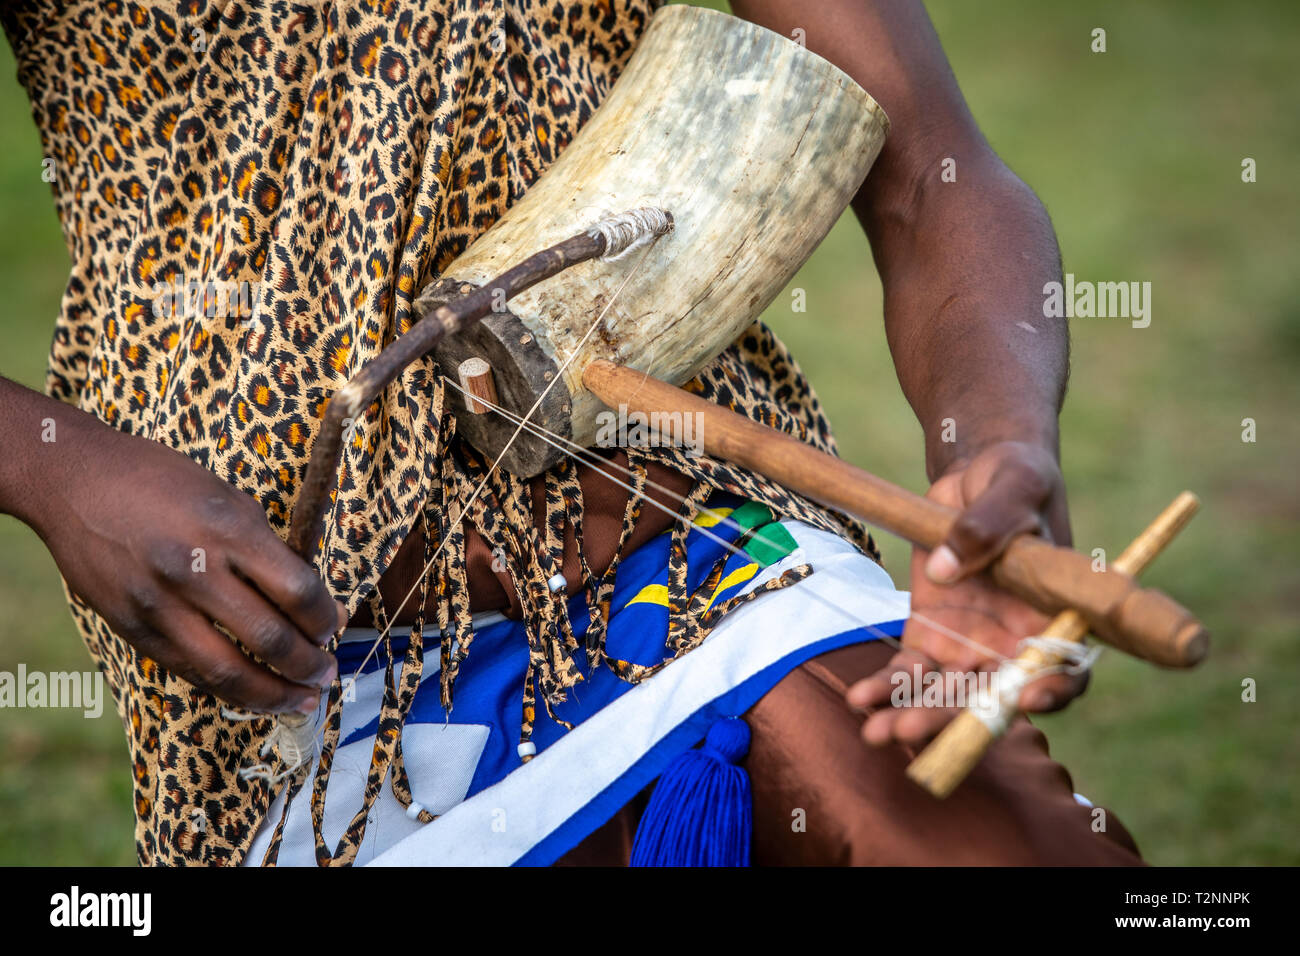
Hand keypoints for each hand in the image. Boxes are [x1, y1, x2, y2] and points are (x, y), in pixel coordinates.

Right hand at [29, 415, 343, 714]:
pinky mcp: (132, 628)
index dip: (324, 617)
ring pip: (227, 671)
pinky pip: (190, 670)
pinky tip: (254, 692)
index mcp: (226, 530)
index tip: (335, 625)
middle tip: (328, 673)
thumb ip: (266, 549)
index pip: (296, 590)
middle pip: (268, 638)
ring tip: (301, 700)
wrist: (73, 482)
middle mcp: (193, 570)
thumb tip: (310, 601)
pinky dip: (228, 688)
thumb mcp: (227, 499)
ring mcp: (158, 605)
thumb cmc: (162, 481)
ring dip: (273, 694)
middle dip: (308, 665)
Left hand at [846, 441, 1087, 746]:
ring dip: (912, 716)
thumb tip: (947, 568)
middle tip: (913, 731)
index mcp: (1055, 618)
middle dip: (953, 720)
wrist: (976, 476)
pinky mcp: (929, 635)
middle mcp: (1015, 645)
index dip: (1051, 691)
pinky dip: (885, 688)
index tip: (1025, 696)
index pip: (1066, 671)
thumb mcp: (1014, 486)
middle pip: (992, 699)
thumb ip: (990, 524)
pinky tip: (861, 700)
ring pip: (945, 695)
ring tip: (878, 733)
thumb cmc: (1014, 478)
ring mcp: (970, 645)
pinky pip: (908, 671)